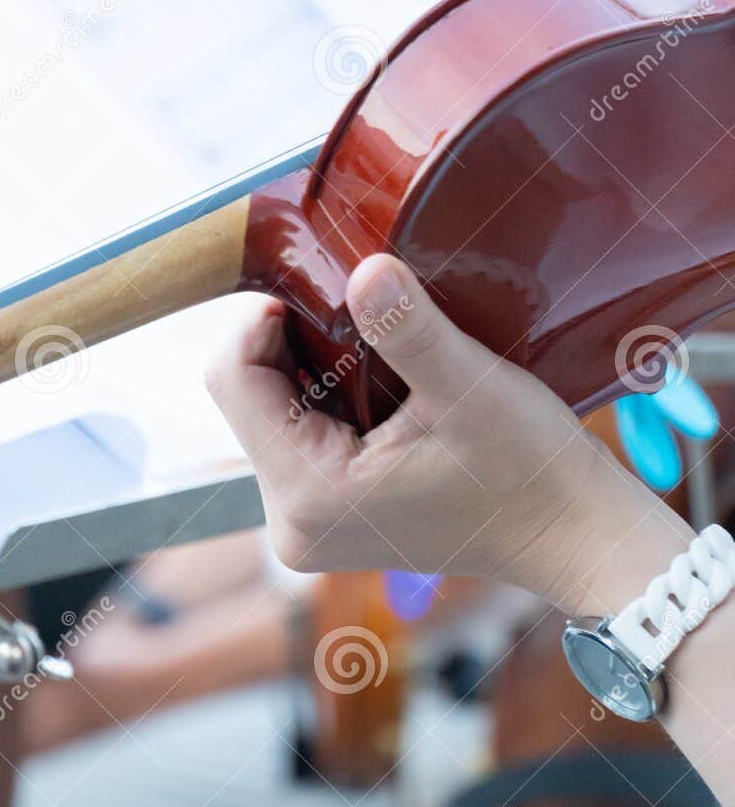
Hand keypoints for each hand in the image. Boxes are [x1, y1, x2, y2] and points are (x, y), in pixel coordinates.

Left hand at [206, 255, 689, 614]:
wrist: (577, 535)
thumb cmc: (531, 471)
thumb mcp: (470, 388)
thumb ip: (409, 330)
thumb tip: (365, 270)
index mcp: (308, 495)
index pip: (230, 377)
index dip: (263, 318)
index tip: (323, 287)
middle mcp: (291, 522)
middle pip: (245, 394)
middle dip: (291, 341)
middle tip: (360, 311)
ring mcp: (309, 525)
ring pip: (271, 411)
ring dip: (312, 367)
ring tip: (377, 346)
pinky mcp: (331, 518)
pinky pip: (299, 435)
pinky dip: (329, 396)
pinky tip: (382, 382)